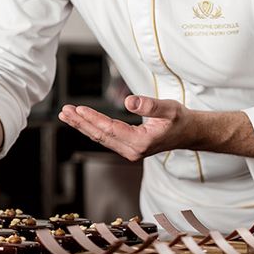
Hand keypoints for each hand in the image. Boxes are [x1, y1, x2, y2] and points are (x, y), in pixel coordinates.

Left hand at [58, 95, 198, 161]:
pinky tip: (82, 121)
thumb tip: (129, 101)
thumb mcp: (169, 108)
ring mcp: (130, 151)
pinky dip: (92, 129)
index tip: (78, 109)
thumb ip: (149, 105)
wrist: (189, 133)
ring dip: (83, 126)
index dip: (93, 119)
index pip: (110, 129)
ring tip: (67, 115)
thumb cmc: (180, 119)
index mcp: (141, 142)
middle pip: (101, 136)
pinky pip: (106, 139)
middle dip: (81, 123)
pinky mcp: (128, 148)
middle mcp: (133, 150)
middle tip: (64, 112)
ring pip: (101, 138)